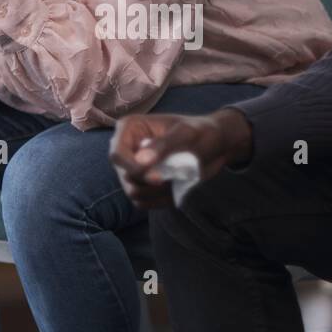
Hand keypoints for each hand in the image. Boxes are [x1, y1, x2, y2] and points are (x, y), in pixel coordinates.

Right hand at [109, 108, 252, 208]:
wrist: (215, 145)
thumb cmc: (202, 132)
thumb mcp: (187, 133)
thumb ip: (164, 145)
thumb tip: (140, 161)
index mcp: (129, 129)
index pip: (117, 155)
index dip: (133, 169)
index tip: (159, 177)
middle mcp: (126, 150)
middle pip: (125, 177)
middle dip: (152, 181)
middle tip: (176, 175)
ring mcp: (132, 169)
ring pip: (133, 192)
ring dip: (159, 192)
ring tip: (179, 178)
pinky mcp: (141, 184)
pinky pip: (143, 202)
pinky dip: (161, 200)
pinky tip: (176, 187)